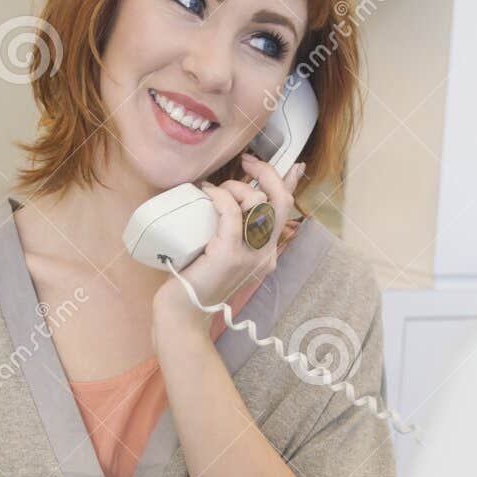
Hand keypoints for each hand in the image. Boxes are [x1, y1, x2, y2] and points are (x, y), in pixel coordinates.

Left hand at [152, 154, 306, 328]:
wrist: (183, 314)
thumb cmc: (196, 282)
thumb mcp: (220, 255)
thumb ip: (230, 235)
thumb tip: (222, 204)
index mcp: (266, 254)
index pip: (286, 213)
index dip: (291, 184)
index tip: (293, 164)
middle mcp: (265, 255)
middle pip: (281, 202)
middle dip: (267, 173)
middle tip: (246, 162)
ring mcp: (250, 256)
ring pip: (257, 202)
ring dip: (236, 185)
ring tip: (213, 189)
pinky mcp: (230, 255)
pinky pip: (231, 213)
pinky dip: (220, 196)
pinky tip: (207, 192)